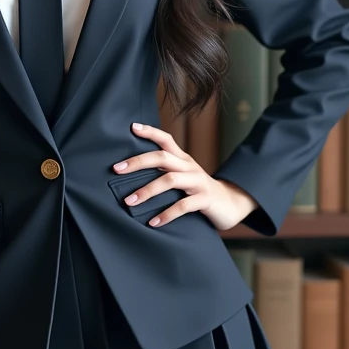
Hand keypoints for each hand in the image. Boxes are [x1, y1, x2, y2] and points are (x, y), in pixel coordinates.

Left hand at [112, 123, 258, 231]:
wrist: (231, 204)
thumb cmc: (199, 190)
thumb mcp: (184, 176)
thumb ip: (165, 172)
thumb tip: (132, 174)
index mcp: (183, 159)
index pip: (166, 139)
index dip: (150, 132)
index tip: (131, 127)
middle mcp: (190, 167)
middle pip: (162, 157)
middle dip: (138, 162)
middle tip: (117, 169)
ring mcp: (198, 182)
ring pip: (170, 180)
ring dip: (147, 191)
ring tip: (129, 201)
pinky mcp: (205, 200)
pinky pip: (183, 206)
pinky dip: (166, 214)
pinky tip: (153, 222)